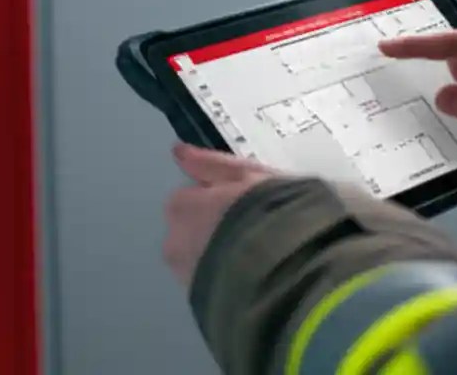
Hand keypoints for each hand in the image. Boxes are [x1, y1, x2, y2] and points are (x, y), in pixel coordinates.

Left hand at [162, 144, 277, 289]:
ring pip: (204, 259)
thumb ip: (211, 165)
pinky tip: (258, 276)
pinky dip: (230, 279)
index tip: (248, 203)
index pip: (192, 198)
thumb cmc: (267, 210)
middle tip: (257, 229)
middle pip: (194, 231)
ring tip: (261, 256)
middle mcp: (175, 242)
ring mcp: (187, 278)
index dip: (222, 199)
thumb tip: (178, 150)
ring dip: (223, 256)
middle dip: (217, 230)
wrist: (282, 272)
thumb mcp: (247, 175)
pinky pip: (217, 284)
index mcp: (181, 206)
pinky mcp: (205, 305)